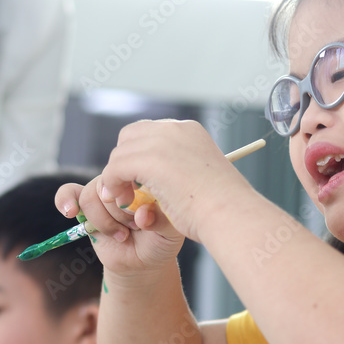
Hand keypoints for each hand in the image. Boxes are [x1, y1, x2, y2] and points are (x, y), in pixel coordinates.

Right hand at [55, 174, 185, 276]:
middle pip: (110, 185)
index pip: (132, 172)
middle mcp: (123, 180)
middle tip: (135, 228)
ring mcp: (102, 191)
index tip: (142, 219)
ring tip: (121, 234)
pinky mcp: (84, 205)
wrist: (141, 262)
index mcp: (145, 178)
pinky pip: (67, 192)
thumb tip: (140, 215)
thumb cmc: (159, 242)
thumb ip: (161, 221)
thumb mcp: (170, 233)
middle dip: (121, 213)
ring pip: (91, 196)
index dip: (133, 198)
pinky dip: (65, 201)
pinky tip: (70, 212)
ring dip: (104, 221)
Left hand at [99, 119, 251, 242]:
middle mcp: (175, 129)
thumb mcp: (200, 178)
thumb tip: (158, 179)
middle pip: (130, 136)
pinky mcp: (150, 160)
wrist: (230, 213)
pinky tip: (121, 201)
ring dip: (116, 176)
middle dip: (123, 161)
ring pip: (120, 153)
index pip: (150, 132)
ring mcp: (162, 142)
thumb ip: (178, 170)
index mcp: (190, 130)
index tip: (136, 179)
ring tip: (123, 200)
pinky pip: (116, 168)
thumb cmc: (221, 207)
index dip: (138, 154)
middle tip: (125, 189)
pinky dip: (113, 184)